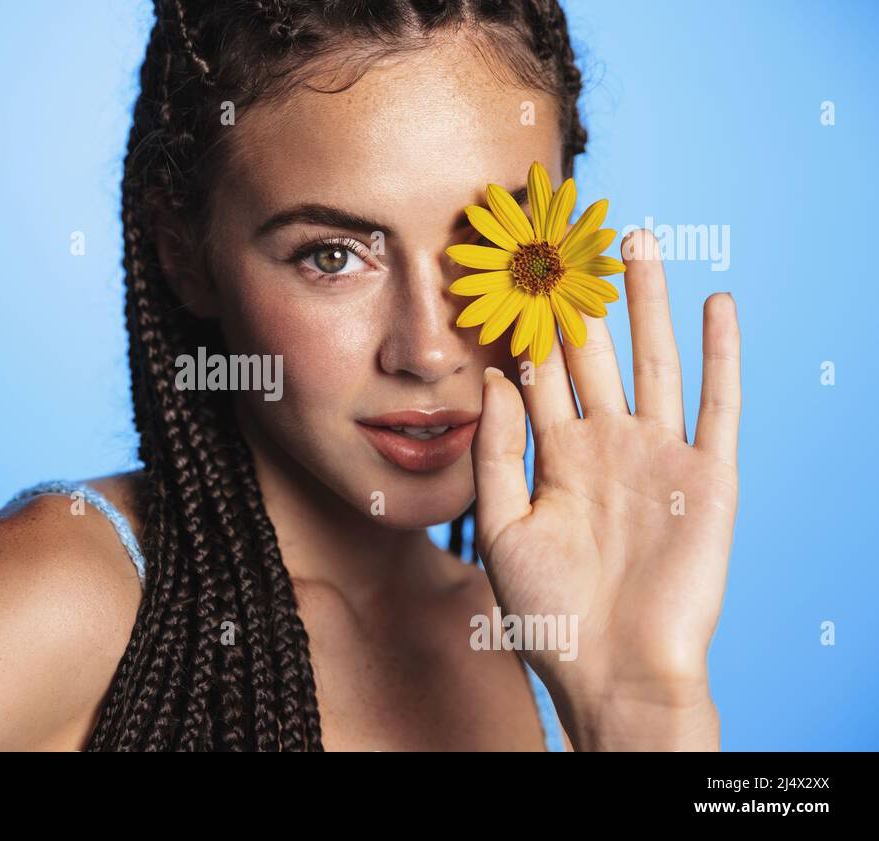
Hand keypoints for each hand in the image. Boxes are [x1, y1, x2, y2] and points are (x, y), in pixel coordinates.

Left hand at [470, 229, 739, 749]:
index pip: (539, 373)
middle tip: (572, 231)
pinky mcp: (707, 478)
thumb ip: (498, 450)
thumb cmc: (548, 613)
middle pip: (596, 353)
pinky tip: (718, 305)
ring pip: (655, 361)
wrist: (613, 674)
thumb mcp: (500, 526)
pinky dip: (722, 356)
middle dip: (585, 295)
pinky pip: (719, 406)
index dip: (526, 323)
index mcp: (557, 456)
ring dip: (650, 302)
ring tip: (639, 240)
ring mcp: (659, 457)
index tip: (510, 268)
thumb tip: (493, 376)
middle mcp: (608, 445)